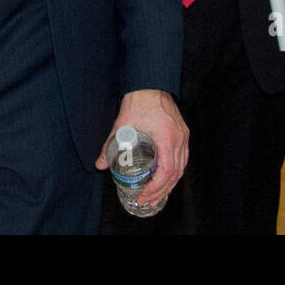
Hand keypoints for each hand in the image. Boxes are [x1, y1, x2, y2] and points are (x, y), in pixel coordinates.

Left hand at [95, 88, 188, 208]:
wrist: (150, 83)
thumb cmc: (139, 101)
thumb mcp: (122, 125)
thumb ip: (110, 146)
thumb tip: (101, 164)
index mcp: (167, 138)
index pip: (166, 172)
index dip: (155, 188)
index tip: (143, 196)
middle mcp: (179, 139)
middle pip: (176, 174)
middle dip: (162, 191)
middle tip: (148, 201)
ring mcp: (183, 136)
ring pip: (181, 167)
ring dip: (169, 184)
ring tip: (156, 195)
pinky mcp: (182, 132)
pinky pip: (182, 158)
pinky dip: (174, 171)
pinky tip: (165, 178)